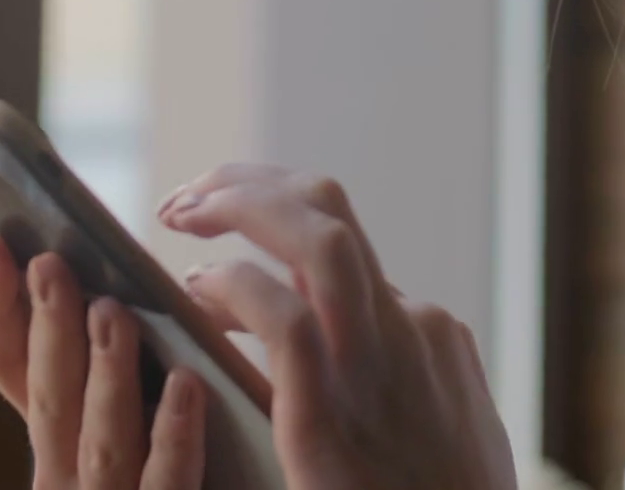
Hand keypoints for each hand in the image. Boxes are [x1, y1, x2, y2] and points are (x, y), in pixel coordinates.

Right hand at [0, 239, 207, 489]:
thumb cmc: (145, 484)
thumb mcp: (107, 436)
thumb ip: (95, 382)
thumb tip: (98, 285)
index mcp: (53, 450)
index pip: (8, 372)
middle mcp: (66, 482)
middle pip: (49, 401)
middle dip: (45, 329)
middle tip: (49, 263)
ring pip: (101, 443)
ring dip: (104, 374)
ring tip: (111, 311)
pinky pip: (166, 487)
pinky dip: (172, 436)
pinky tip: (186, 386)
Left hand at [160, 163, 515, 489]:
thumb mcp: (444, 439)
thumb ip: (399, 387)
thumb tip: (346, 356)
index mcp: (429, 335)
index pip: (345, 246)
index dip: (272, 225)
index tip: (219, 240)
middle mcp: (408, 331)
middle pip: (329, 209)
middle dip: (250, 185)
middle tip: (188, 198)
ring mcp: (379, 369)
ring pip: (317, 237)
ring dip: (239, 206)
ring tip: (180, 212)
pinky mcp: (335, 420)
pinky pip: (286, 323)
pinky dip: (236, 291)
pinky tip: (196, 296)